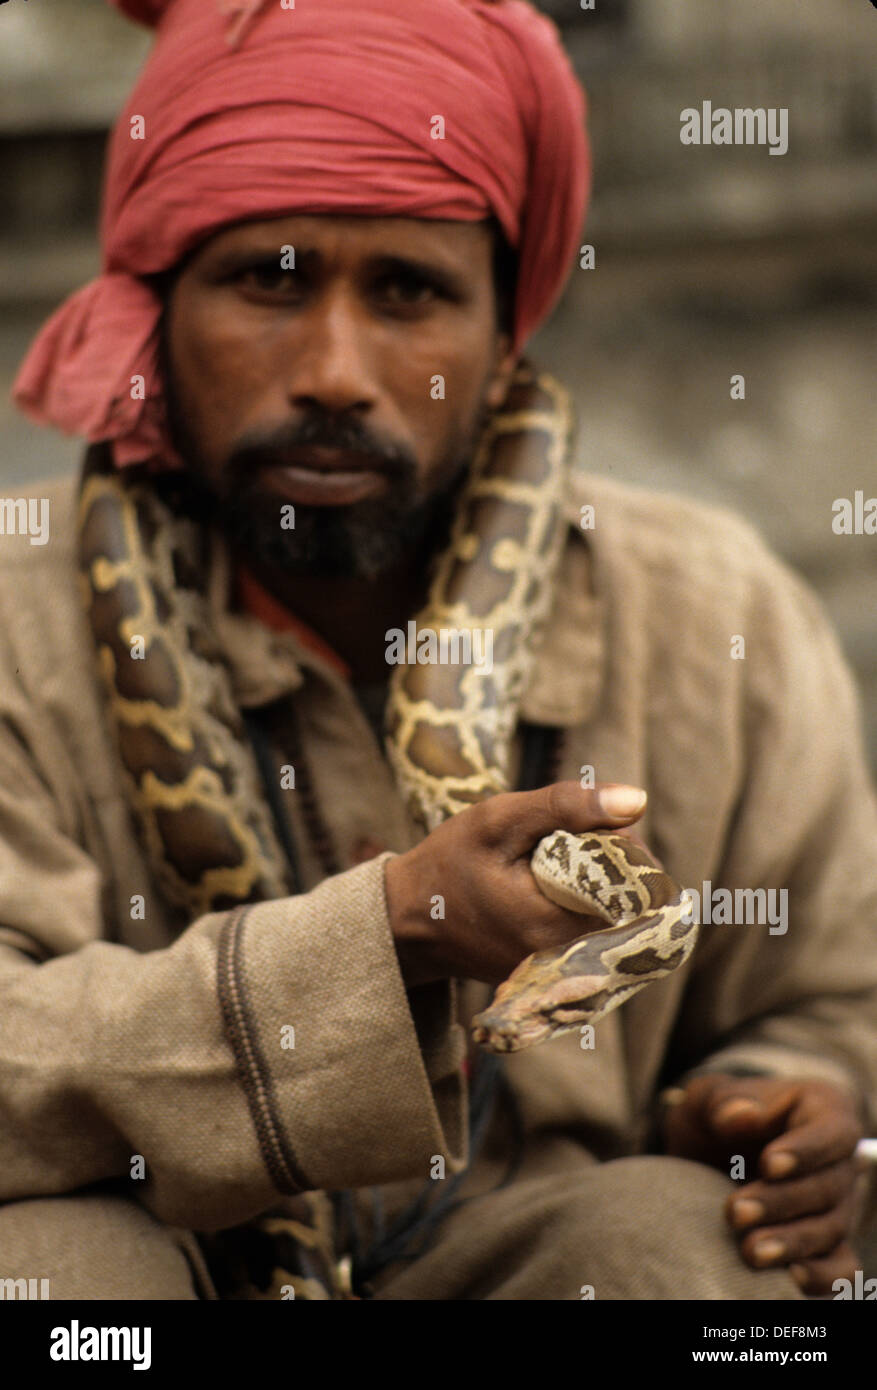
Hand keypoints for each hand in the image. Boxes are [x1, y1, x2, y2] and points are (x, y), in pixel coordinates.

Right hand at [385, 779, 649, 986]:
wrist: (406, 921)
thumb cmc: (449, 865)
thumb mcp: (499, 821)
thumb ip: (566, 807)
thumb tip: (638, 800)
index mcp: (560, 927)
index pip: (636, 889)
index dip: (629, 851)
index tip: (601, 827)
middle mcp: (569, 960)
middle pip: (632, 907)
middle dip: (618, 865)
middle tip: (582, 836)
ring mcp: (563, 971)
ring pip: (617, 919)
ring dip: (604, 883)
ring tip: (567, 858)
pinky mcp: (556, 971)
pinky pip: (596, 933)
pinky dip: (589, 902)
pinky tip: (560, 883)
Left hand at [661, 1074, 867, 1294]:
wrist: (710, 1153)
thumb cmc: (717, 1116)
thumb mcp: (708, 1097)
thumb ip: (722, 1100)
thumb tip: (743, 1116)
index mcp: (821, 1109)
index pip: (833, 1131)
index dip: (807, 1150)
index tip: (769, 1164)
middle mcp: (839, 1160)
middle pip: (829, 1186)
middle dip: (782, 1202)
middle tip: (735, 1212)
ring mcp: (837, 1204)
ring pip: (831, 1228)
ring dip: (792, 1242)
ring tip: (749, 1250)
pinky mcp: (827, 1243)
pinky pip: (841, 1267)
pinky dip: (822, 1276)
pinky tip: (789, 1278)